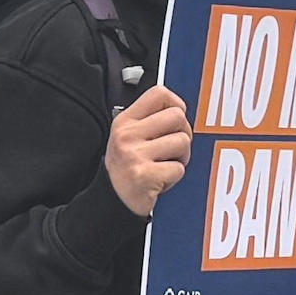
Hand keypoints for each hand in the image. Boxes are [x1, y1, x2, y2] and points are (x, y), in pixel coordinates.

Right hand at [105, 85, 192, 215]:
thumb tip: (179, 109)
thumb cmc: (126, 168)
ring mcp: (134, 155)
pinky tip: (160, 179)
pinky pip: (179, 168)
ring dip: (181, 157)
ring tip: (165, 165)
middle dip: (182, 133)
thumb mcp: (128, 137)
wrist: (112, 200)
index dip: (176, 104)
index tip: (176, 119)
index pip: (159, 94)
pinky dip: (174, 177)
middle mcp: (127, 135)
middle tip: (172, 149)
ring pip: (182, 141)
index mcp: (124, 121)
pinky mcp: (144, 175)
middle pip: (177, 116)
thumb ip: (150, 120)